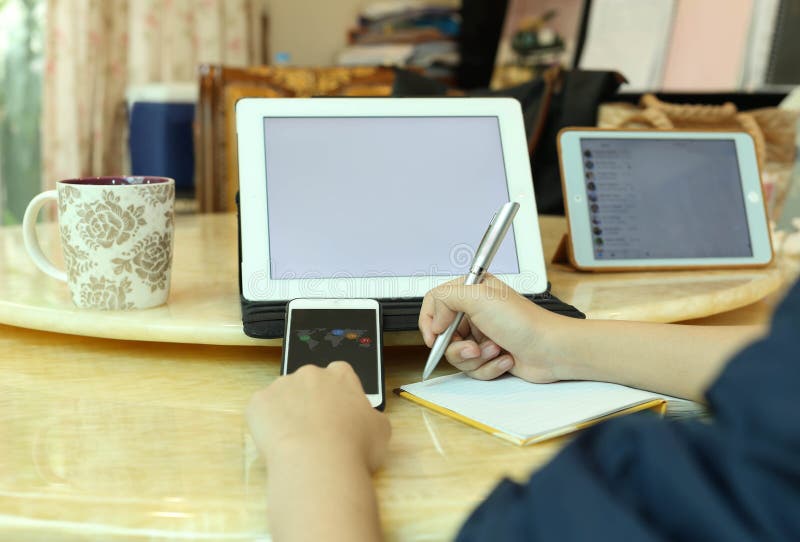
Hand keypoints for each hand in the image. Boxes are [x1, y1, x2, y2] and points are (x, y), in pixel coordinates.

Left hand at [246, 362, 390, 471]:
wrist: (318, 463)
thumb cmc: (355, 447)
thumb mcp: (380, 430)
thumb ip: (371, 416)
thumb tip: (366, 420)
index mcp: (341, 375)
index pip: (339, 373)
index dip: (337, 394)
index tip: (337, 413)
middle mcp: (310, 373)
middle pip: (308, 383)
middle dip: (309, 402)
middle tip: (315, 431)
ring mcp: (281, 385)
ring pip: (282, 397)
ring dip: (286, 413)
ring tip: (295, 443)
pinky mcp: (258, 402)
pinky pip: (260, 411)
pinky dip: (265, 425)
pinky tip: (277, 444)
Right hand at [419, 275, 575, 381]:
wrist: (551, 350)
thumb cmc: (524, 322)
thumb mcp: (479, 297)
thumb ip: (446, 298)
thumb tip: (435, 321)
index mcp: (471, 291)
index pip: (435, 302)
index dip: (430, 321)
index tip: (435, 336)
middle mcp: (475, 311)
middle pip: (443, 334)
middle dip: (458, 346)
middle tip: (473, 348)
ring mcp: (482, 334)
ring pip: (457, 354)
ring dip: (476, 358)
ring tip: (495, 350)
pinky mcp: (490, 354)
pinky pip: (473, 368)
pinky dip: (488, 367)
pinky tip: (505, 358)